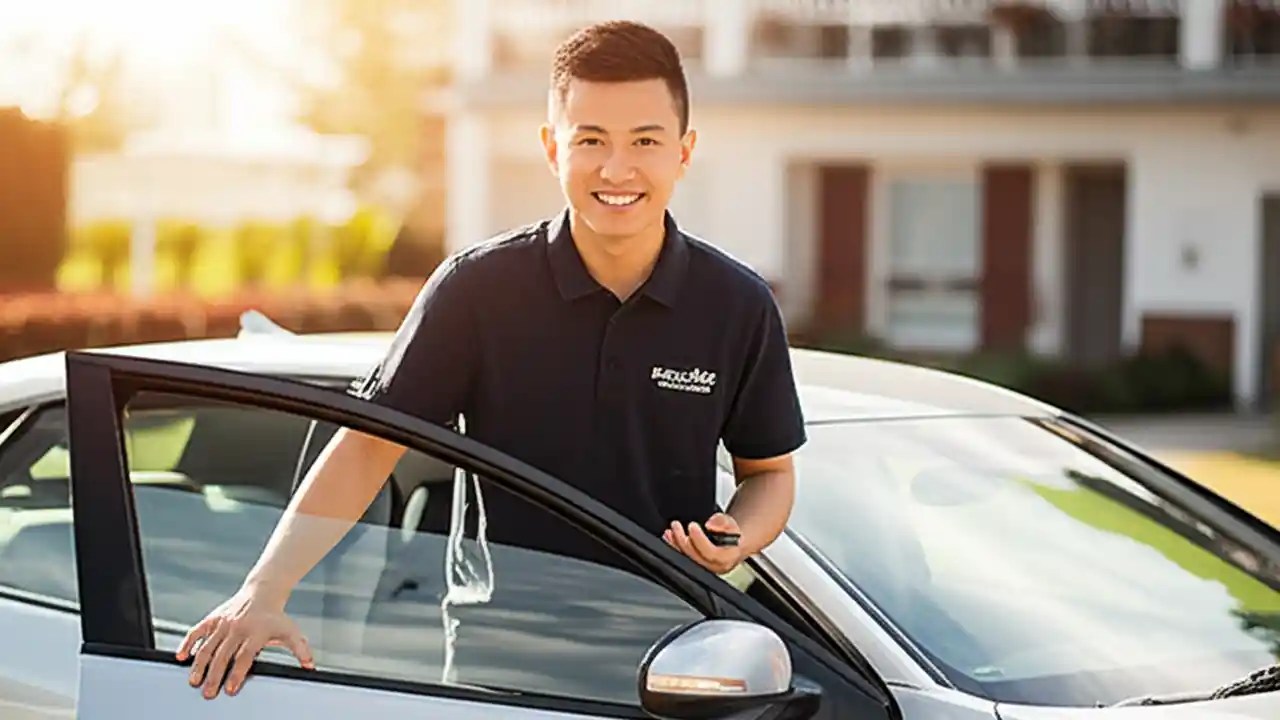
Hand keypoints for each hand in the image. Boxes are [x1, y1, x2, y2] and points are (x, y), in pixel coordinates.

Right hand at [176, 584, 313, 698]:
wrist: (263, 593)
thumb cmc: (275, 617)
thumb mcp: (291, 632)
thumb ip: (300, 650)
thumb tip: (310, 666)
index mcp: (255, 633)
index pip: (244, 657)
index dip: (237, 674)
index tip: (230, 689)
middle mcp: (237, 628)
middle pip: (223, 656)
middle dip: (215, 676)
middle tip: (208, 692)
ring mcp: (223, 623)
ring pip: (207, 647)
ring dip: (199, 665)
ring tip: (194, 681)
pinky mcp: (213, 618)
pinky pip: (197, 631)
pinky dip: (188, 643)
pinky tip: (181, 656)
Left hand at [663, 513, 744, 574]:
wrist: (732, 545)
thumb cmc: (731, 536)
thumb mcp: (730, 524)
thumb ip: (723, 523)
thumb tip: (711, 525)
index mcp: (726, 559)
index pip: (711, 553)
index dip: (700, 540)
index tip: (692, 526)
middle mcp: (714, 568)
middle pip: (695, 558)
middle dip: (683, 540)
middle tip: (676, 525)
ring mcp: (702, 569)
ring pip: (685, 560)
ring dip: (675, 545)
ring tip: (670, 532)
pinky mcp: (694, 567)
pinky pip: (681, 559)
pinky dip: (673, 548)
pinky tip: (669, 538)